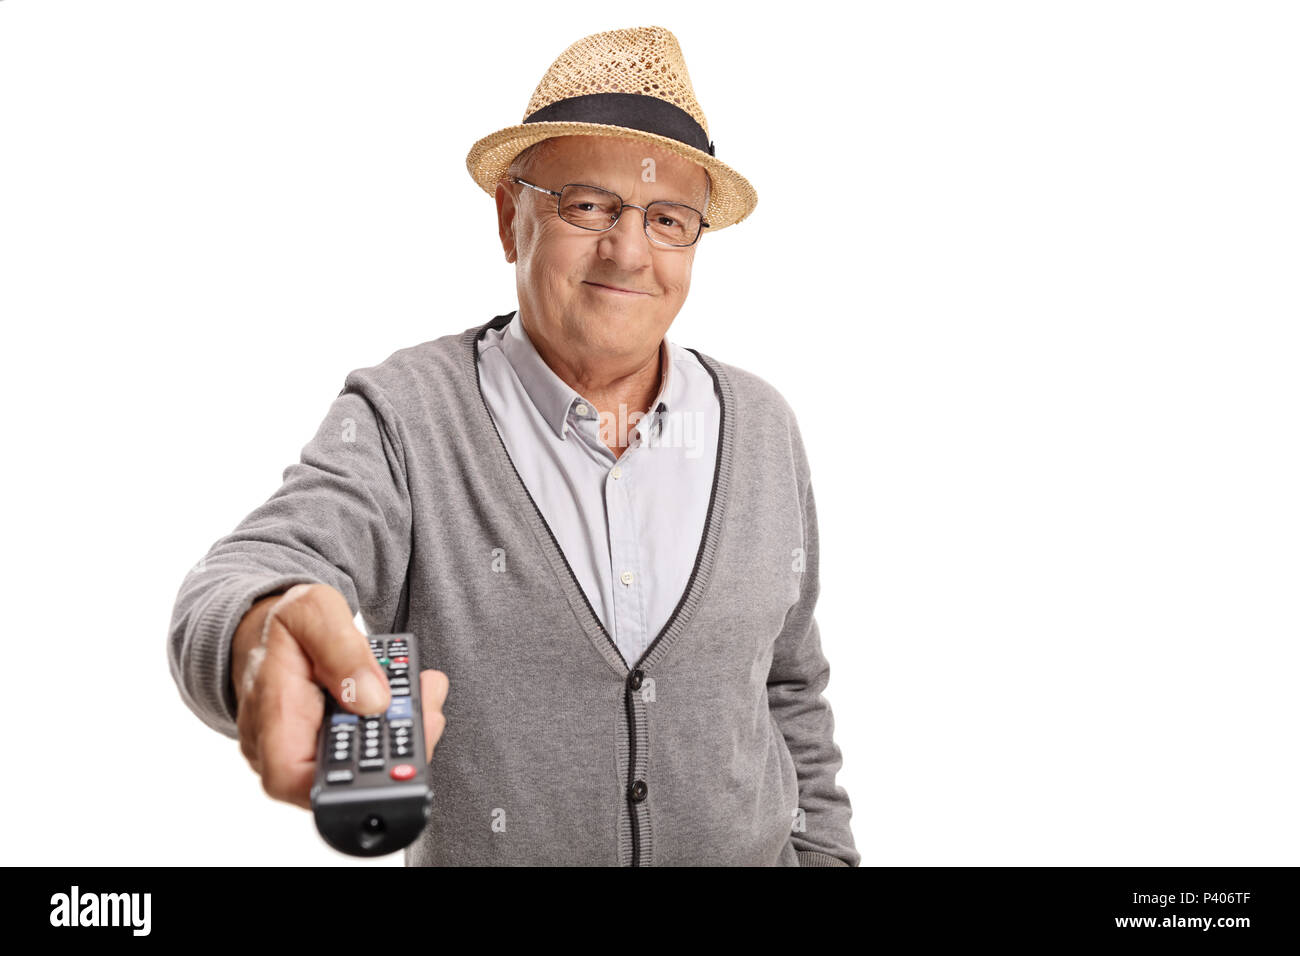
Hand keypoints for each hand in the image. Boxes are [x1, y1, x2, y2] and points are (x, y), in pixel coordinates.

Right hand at [231, 582, 448, 808]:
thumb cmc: (290, 619)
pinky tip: (419, 695)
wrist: (279, 625)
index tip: (386, 749)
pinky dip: (395, 724)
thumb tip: (374, 701)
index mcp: (270, 713)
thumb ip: (342, 651)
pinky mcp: (329, 744)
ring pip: (361, 766)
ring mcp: (305, 749)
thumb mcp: (314, 612)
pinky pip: (366, 748)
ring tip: (428, 692)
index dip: (339, 782)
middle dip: (395, 751)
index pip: (289, 777)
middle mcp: (281, 745)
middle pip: (339, 778)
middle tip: (429, 711)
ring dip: (403, 736)